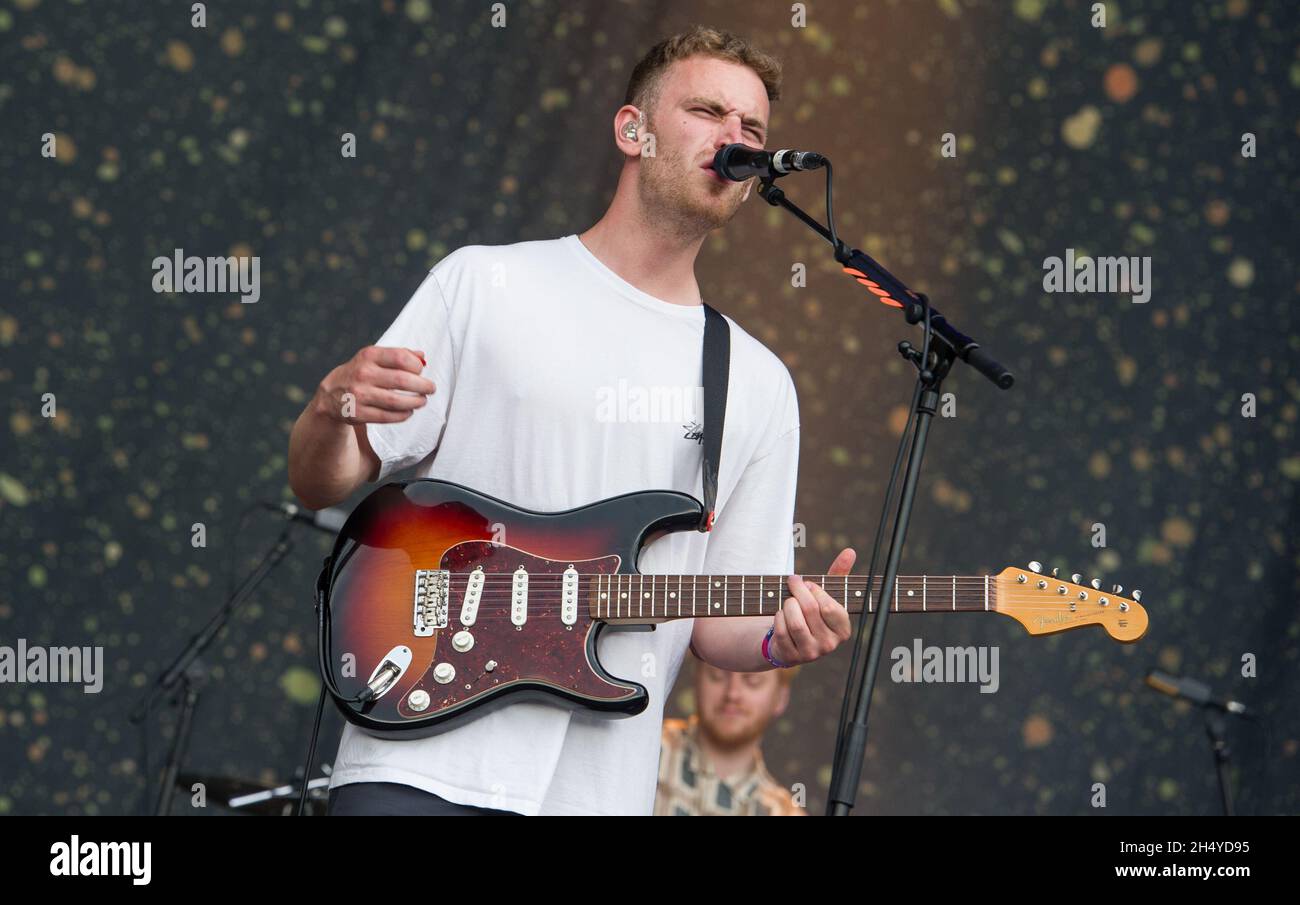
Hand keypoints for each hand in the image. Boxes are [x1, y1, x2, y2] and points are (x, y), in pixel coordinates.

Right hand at [314, 346, 434, 424]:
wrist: (331, 394)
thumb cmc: (361, 373)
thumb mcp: (374, 358)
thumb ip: (398, 355)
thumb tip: (422, 357)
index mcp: (369, 356)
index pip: (400, 357)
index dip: (416, 366)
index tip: (420, 371)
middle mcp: (363, 374)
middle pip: (402, 381)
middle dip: (422, 386)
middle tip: (431, 389)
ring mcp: (359, 395)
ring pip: (396, 401)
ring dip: (415, 402)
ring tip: (422, 401)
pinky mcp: (358, 413)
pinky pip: (388, 416)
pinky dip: (403, 415)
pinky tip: (408, 411)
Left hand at [769, 547, 855, 665]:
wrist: (792, 637)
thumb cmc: (812, 611)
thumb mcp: (826, 593)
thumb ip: (839, 573)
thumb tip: (850, 551)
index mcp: (843, 629)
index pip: (829, 606)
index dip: (814, 591)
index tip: (808, 584)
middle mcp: (830, 644)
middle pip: (810, 610)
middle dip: (797, 592)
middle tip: (793, 582)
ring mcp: (811, 653)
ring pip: (796, 623)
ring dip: (787, 605)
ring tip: (788, 601)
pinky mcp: (792, 656)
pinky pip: (782, 632)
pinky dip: (778, 618)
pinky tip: (780, 615)